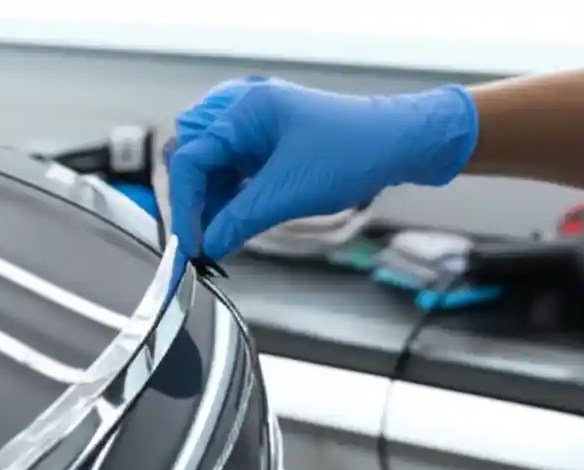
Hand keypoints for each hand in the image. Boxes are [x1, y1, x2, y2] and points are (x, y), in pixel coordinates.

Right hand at [168, 77, 477, 261]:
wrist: (400, 144)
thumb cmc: (354, 152)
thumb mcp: (289, 194)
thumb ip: (239, 221)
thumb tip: (207, 245)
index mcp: (244, 110)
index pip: (189, 158)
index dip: (184, 206)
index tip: (188, 244)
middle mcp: (243, 112)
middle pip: (193, 159)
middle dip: (192, 201)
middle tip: (198, 240)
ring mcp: (255, 128)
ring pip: (211, 168)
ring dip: (210, 204)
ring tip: (216, 239)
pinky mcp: (267, 144)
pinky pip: (233, 172)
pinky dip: (229, 199)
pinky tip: (231, 224)